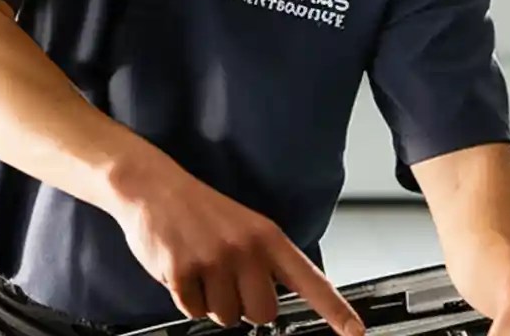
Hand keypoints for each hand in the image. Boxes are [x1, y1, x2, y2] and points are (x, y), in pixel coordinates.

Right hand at [110, 160, 363, 335]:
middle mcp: (245, 250)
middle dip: (245, 306)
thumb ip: (265, 262)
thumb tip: (273, 301)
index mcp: (267, 237)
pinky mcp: (183, 273)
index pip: (310, 280)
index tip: (355, 332)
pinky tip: (182, 270)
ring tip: (201, 268)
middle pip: (263, 313)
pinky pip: (194, 312)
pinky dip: (187, 299)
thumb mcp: (245, 226)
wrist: (153, 188)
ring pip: (227, 317)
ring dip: (213, 301)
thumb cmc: (200, 209)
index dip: (335, 310)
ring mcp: (214, 262)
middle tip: (228, 279)